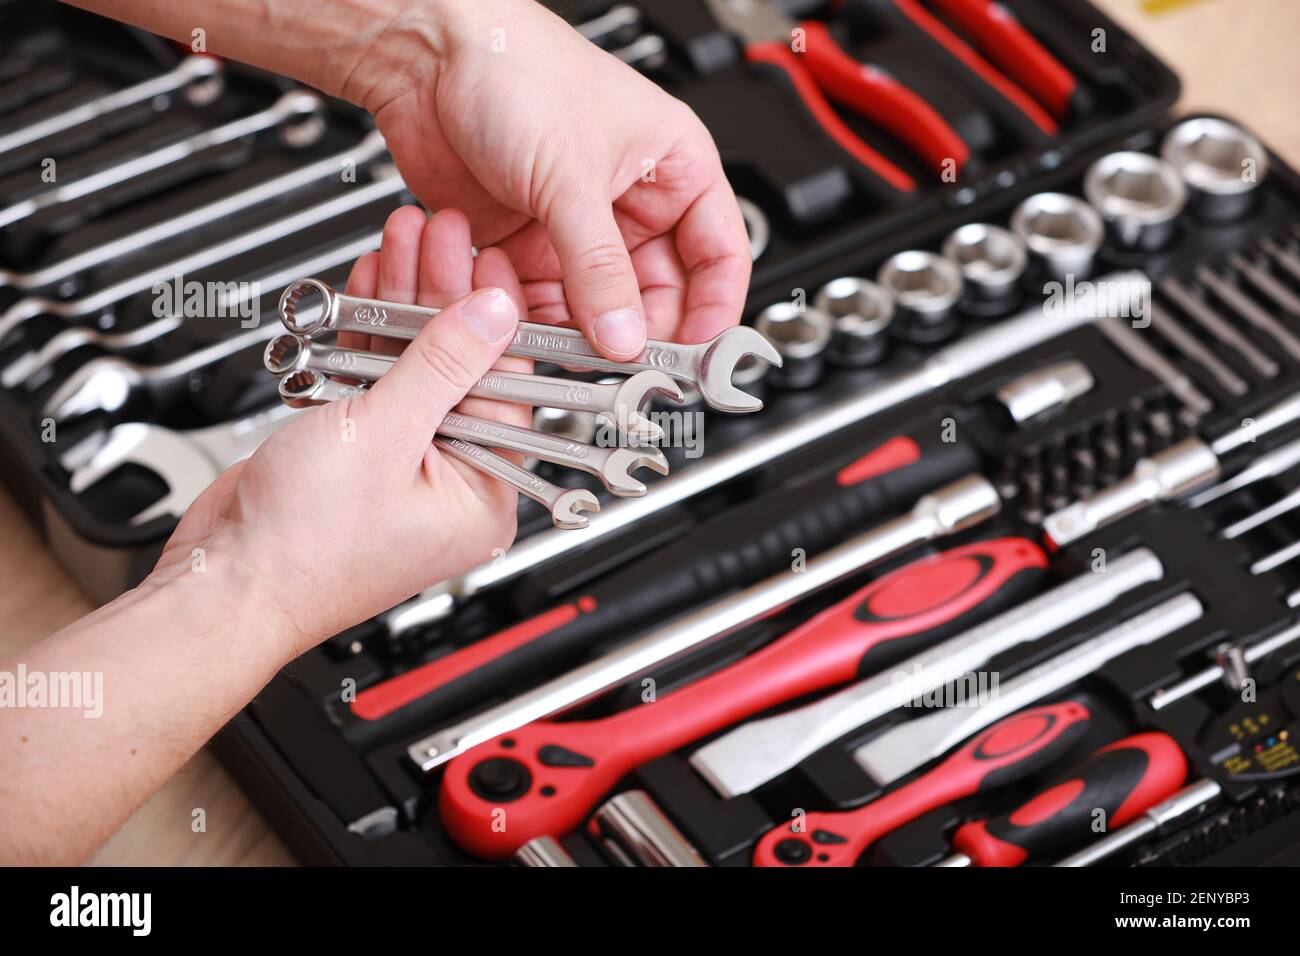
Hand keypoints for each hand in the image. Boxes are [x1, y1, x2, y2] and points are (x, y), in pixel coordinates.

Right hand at [155, 209, 531, 654]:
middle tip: (442, 235)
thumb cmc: (304, 550)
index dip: (494, 316)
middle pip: (458, 368)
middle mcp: (450, 480)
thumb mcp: (386, 436)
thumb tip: (494, 313)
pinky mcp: (355, 451)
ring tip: (406, 241)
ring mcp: (401, 463)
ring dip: (404, 302)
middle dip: (445, 295)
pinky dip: (368, 334)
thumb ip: (442, 365)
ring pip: (413, 366)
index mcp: (483, 495)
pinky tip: (372, 283)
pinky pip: (373, 381)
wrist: (223, 582)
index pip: (506, 387)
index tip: (487, 262)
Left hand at [344, 0, 751, 358]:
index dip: (713, 310)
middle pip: (660, 294)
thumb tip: (625, 335)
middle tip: (626, 361)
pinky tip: (529, 324)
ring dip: (585, 333)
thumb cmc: (516, 70)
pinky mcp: (530, 246)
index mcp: (674, 167)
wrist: (426, 59)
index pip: (720, 256)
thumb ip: (598, 267)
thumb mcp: (570, 176)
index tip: (696, 354)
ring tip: (570, 346)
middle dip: (641, 330)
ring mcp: (579, 228)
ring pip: (601, 308)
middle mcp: (632, 202)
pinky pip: (547, 305)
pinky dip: (538, 322)